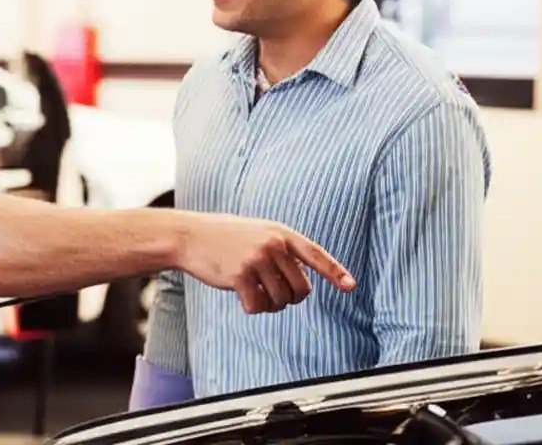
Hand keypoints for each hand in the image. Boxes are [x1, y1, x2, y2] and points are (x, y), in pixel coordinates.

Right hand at [177, 213, 354, 313]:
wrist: (190, 236)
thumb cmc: (224, 237)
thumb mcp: (257, 233)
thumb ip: (280, 251)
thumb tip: (300, 284)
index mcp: (280, 233)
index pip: (315, 254)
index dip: (334, 271)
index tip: (351, 286)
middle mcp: (273, 245)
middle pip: (300, 289)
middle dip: (289, 298)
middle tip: (271, 292)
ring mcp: (256, 259)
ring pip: (280, 301)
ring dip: (269, 305)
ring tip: (254, 292)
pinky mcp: (240, 275)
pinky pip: (258, 307)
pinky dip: (252, 308)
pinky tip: (240, 295)